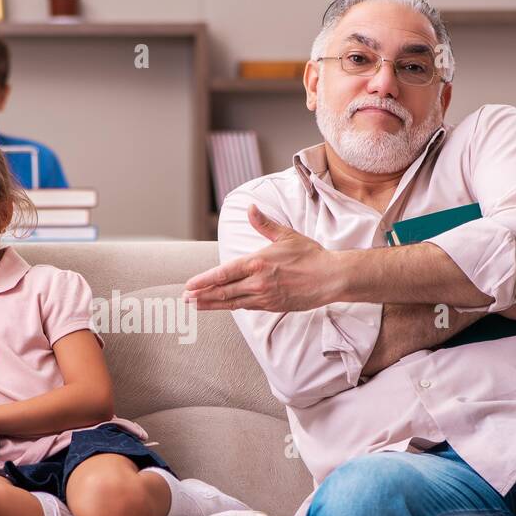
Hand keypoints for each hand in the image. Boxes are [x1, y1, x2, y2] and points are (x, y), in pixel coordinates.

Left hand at [181, 204, 342, 311]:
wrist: (330, 278)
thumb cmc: (310, 255)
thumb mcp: (286, 235)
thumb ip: (263, 224)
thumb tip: (250, 208)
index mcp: (257, 262)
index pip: (224, 273)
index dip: (204, 281)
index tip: (190, 285)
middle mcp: (258, 282)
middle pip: (223, 291)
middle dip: (202, 295)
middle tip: (185, 298)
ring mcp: (264, 297)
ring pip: (232, 302)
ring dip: (212, 304)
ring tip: (195, 305)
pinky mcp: (272, 306)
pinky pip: (246, 307)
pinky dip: (231, 306)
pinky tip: (222, 306)